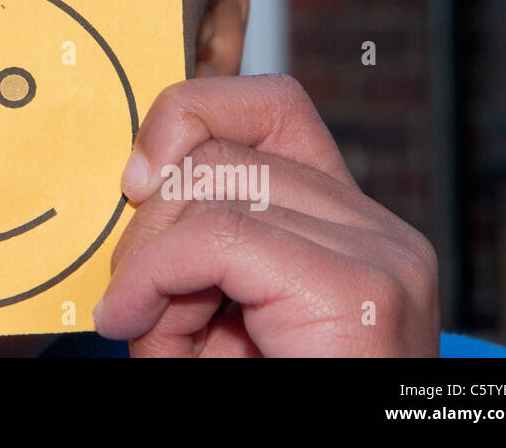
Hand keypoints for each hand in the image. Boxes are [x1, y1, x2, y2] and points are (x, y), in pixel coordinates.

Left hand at [94, 74, 438, 355]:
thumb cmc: (260, 399)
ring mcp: (374, 254)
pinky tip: (138, 327)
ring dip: (152, 265)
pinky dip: (155, 278)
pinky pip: (218, 236)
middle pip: (222, 152)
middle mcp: (374, 228)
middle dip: (151, 227)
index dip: (191, 114)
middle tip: (140, 305)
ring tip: (155, 334)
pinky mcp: (355, 290)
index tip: (135, 175)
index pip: (271, 105)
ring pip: (213, 189)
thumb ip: (186, 242)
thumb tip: (130, 178)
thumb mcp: (209, 308)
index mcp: (343, 221)